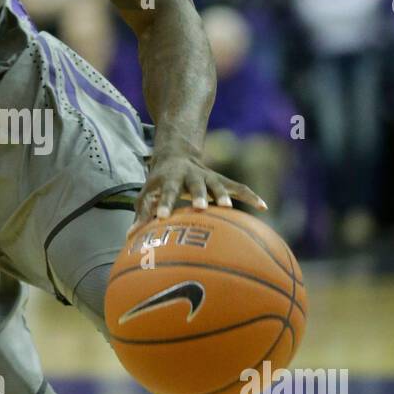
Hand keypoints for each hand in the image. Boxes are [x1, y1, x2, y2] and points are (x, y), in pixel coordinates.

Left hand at [131, 149, 266, 231]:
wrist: (176, 155)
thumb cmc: (158, 183)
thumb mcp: (147, 195)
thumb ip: (141, 216)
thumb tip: (130, 237)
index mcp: (170, 179)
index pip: (167, 192)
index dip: (165, 204)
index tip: (163, 217)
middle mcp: (191, 175)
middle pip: (196, 185)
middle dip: (199, 195)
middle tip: (200, 208)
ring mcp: (208, 177)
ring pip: (219, 184)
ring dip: (224, 195)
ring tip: (229, 209)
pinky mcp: (222, 180)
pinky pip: (239, 187)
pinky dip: (251, 195)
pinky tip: (264, 207)